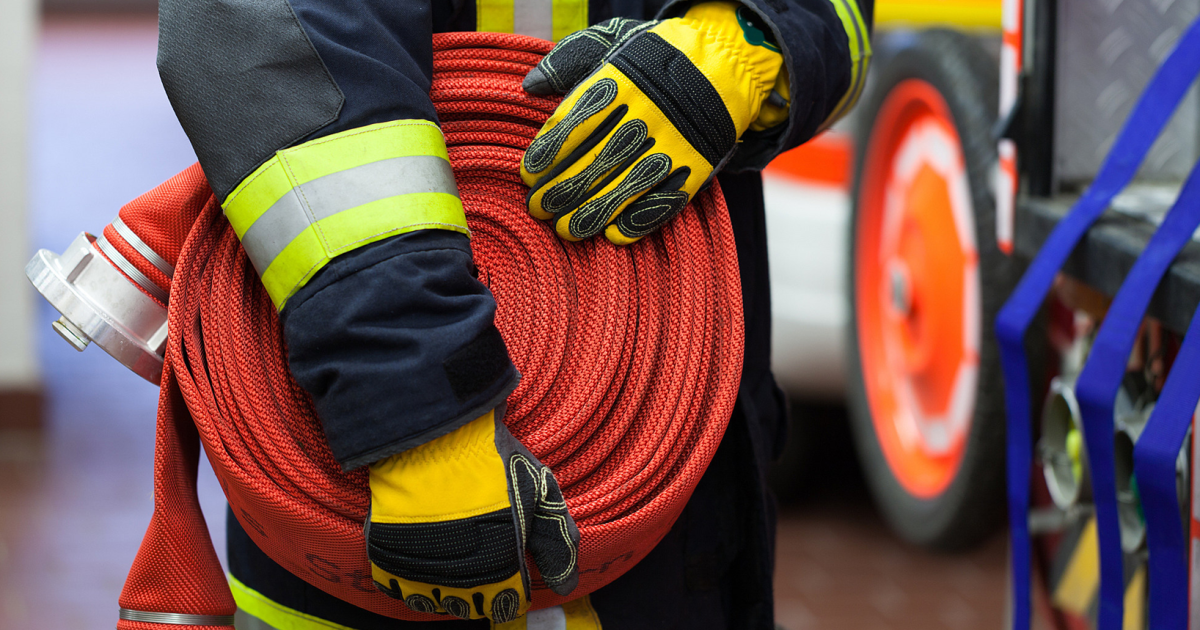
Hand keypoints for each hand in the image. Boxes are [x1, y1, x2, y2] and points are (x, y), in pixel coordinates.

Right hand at [366, 410, 578, 622]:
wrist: (437, 433)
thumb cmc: (493, 459)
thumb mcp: (541, 492)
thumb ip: (558, 543)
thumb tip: (565, 588)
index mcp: (500, 568)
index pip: (507, 605)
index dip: (511, 591)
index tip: (509, 574)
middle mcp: (458, 579)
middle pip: (470, 607)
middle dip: (479, 590)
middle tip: (480, 560)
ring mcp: (417, 568)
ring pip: (431, 601)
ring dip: (443, 588)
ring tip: (451, 560)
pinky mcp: (385, 554)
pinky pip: (394, 586)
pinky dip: (406, 581)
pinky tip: (420, 559)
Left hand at [520, 2, 783, 244]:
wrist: (725, 63)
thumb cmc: (654, 58)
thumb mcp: (612, 41)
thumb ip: (568, 61)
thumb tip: (530, 86)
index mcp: (620, 82)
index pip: (576, 123)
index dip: (549, 153)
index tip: (528, 175)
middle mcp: (646, 114)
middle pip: (597, 159)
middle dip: (563, 189)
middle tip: (539, 209)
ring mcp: (674, 143)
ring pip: (627, 185)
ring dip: (593, 212)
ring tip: (567, 229)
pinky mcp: (697, 166)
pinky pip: (666, 200)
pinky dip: (640, 220)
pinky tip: (614, 234)